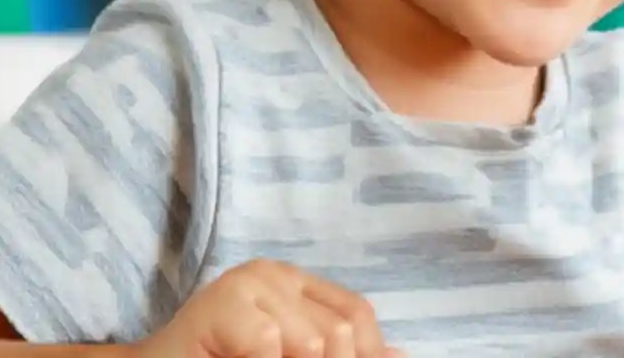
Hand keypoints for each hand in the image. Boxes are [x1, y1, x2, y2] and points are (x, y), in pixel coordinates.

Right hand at [136, 259, 401, 357]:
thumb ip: (337, 355)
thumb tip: (401, 357)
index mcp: (294, 285)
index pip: (356, 316)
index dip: (367, 354)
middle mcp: (272, 273)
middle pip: (338, 332)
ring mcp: (246, 281)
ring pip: (311, 343)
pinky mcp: (222, 299)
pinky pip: (269, 344)